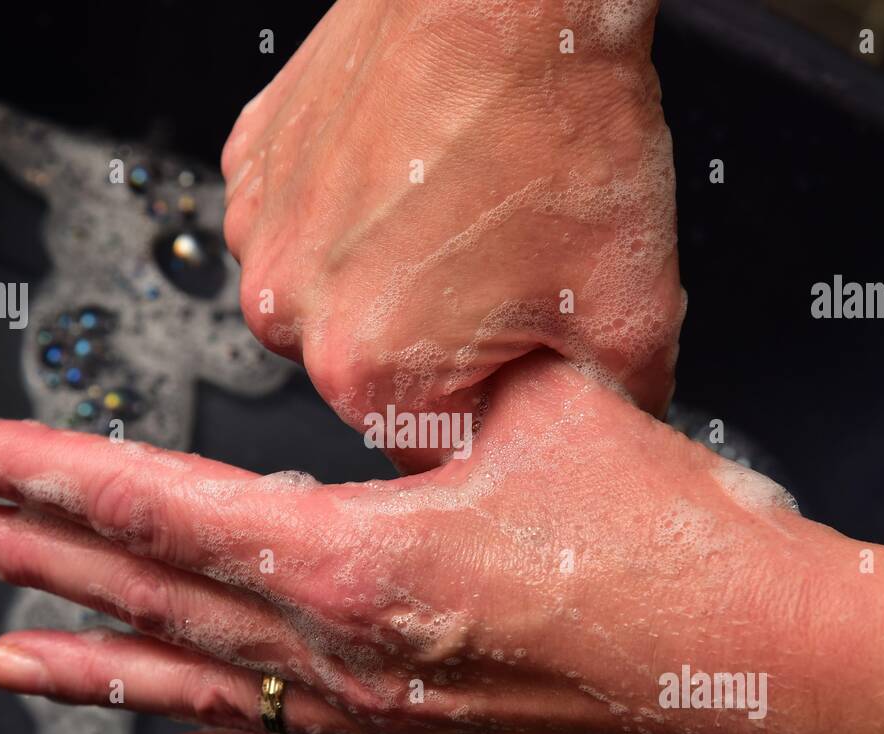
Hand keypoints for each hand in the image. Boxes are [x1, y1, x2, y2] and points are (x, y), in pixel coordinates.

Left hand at [0, 354, 883, 733]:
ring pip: (199, 686)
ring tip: (9, 657)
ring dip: (94, 664)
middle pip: (153, 598)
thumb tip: (397, 356)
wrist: (762, 663)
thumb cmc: (671, 544)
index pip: (160, 510)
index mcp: (358, 559)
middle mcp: (346, 650)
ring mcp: (377, 713)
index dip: (49, 478)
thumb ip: (443, 386)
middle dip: (37, 562)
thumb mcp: (545, 412)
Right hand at [221, 0, 684, 468]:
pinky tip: (414, 175)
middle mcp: (292, 312)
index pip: (430, 458)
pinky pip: (307, 234)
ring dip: (393, 284)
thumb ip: (612, 411)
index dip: (491, 414)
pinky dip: (355, 223)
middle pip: (379, 383)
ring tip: (461, 213)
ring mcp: (261, 232)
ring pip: (338, 308)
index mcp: (372, 370)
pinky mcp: (252, 167)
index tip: (521, 364)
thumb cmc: (559, 124)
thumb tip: (599, 435)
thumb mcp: (632, 308)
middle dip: (443, 351)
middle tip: (506, 276)